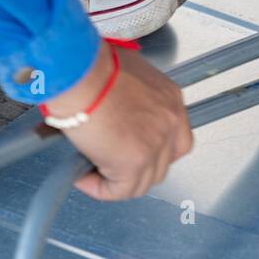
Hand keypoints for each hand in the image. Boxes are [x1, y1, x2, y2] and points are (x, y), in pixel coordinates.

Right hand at [44, 41, 192, 200]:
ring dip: (116, 181)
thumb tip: (114, 112)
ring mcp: (156, 144)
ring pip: (142, 182)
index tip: (134, 152)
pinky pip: (119, 190)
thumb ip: (130, 97)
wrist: (80, 74)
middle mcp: (170, 122)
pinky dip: (100, 188)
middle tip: (110, 163)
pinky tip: (82, 177)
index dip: (156, 153)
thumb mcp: (125, 75)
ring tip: (91, 170)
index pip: (178, 140)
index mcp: (170, 99)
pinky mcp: (134, 162)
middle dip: (137, 169)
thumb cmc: (91, 67)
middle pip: (163, 164)